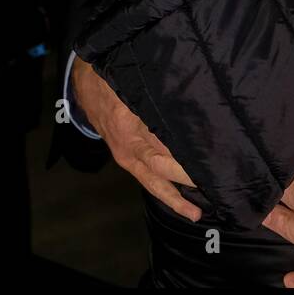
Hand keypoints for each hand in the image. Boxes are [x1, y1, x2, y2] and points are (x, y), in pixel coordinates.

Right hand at [71, 57, 200, 220]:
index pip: (160, 157)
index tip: (206, 172)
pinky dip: (163, 190)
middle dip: (181, 190)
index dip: (182, 169)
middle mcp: (128, 149)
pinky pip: (146, 178)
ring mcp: (126, 156)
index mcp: (131, 131)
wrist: (86, 84)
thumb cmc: (116, 80)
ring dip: (173, 198)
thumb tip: (189, 114)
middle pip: (157, 176)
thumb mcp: (135, 88)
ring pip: (151, 183)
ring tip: (194, 214)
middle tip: (206, 200)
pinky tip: (179, 197)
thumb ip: (158, 101)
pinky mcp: (126, 158)